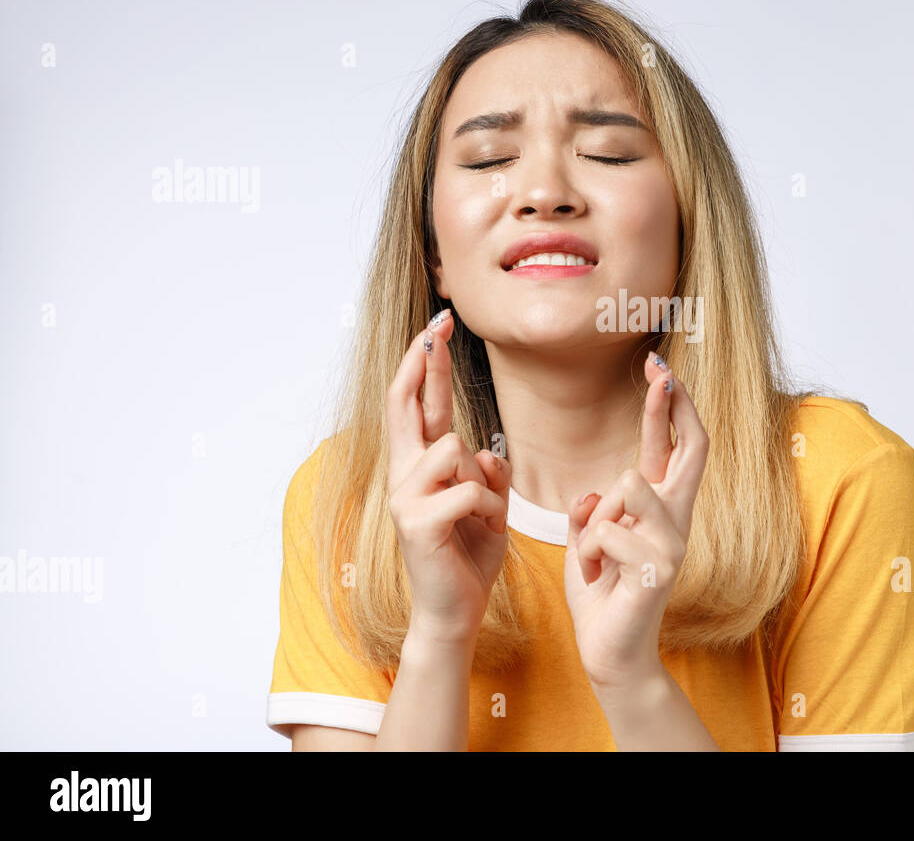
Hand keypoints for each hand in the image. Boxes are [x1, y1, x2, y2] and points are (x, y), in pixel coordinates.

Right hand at [386, 309, 511, 646]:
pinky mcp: (417, 521)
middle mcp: (402, 475)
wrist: (455, 610)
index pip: (416, 404)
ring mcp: (404, 497)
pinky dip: (489, 509)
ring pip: (454, 447)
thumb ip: (489, 473)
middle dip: (424, 361)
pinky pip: (469, 489)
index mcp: (418, 467)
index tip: (437, 326)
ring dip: (485, 482)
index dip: (424, 364)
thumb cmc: (470, 555)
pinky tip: (482, 532)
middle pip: (407, 403)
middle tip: (438, 324)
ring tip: (483, 517)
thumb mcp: (489, 505)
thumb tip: (488, 449)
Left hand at [563, 351, 709, 691]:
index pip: (676, 448)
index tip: (660, 367)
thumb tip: (590, 493)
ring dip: (597, 520)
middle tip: (659, 370)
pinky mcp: (659, 568)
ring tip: (597, 558)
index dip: (672, 407)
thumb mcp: (587, 542)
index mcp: (660, 511)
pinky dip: (589, 555)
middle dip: (672, 405)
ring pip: (628, 485)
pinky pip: (606, 532)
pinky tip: (600, 579)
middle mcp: (677, 520)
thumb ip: (591, 512)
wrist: (609, 653)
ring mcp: (673, 542)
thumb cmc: (602, 595)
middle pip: (689, 448)